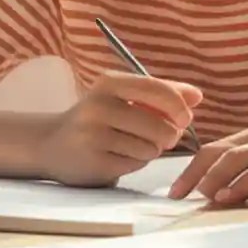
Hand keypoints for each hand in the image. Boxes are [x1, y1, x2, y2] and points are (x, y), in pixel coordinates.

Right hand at [35, 71, 202, 187]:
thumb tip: (197, 96)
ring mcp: (94, 135)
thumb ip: (160, 93)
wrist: (51, 143)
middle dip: (169, 135)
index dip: (179, 106)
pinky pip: (135, 164)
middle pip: (160, 126)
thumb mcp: (124, 97)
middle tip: (162, 137)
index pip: (157, 90)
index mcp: (108, 83)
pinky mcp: (95, 161)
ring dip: (151, 150)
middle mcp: (98, 106)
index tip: (185, 117)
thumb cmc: (97, 117)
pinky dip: (135, 162)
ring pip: (150, 148)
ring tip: (133, 145)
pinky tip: (118, 156)